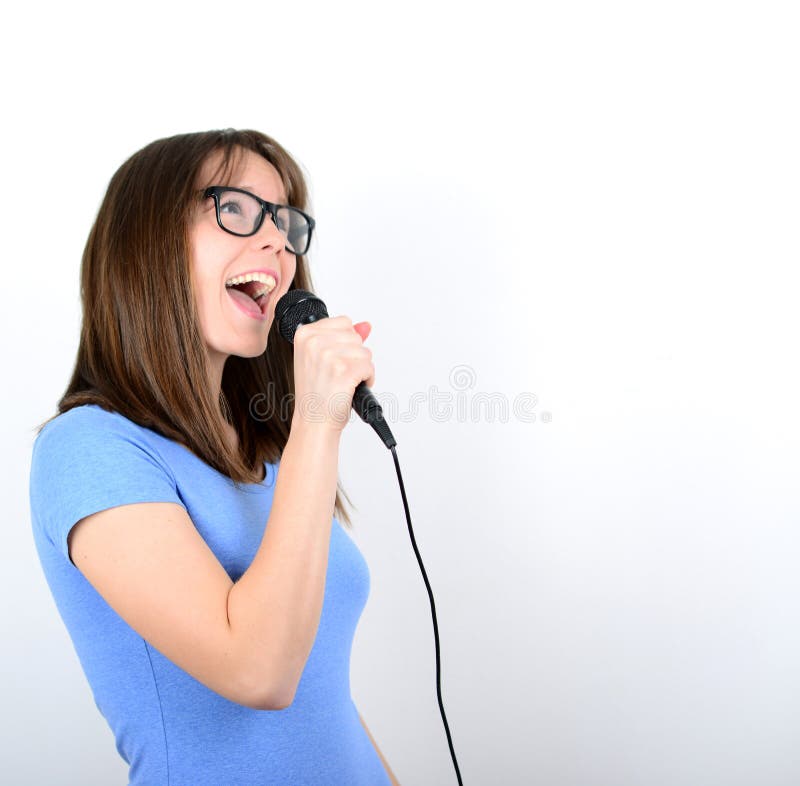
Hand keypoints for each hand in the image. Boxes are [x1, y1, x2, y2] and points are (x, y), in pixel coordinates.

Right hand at [291, 317, 374, 433]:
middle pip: (356, 336)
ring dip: (360, 369)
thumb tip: (366, 325)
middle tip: (337, 374)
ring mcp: (328, 355)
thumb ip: (344, 337)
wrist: (314, 422)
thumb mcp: (323, 358)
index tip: (333, 360)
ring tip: (343, 381)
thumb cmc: (316, 393)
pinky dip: (367, 379)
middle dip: (353, 356)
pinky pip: (370, 367)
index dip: (345, 344)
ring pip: (365, 351)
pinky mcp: (344, 370)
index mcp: (304, 334)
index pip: (344, 322)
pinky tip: (351, 388)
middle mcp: (314, 342)